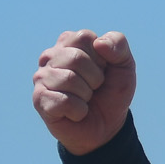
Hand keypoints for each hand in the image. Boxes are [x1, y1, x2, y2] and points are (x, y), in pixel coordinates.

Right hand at [32, 29, 136, 154]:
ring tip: (84, 99)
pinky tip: (76, 113)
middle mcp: (50, 56)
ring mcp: (42, 77)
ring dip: (86, 95)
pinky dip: (79, 111)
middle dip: (95, 78)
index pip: (84, 37)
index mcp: (69, 42)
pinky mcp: (39, 99)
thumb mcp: (124, 66)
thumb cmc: (111, 92)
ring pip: (69, 79)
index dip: (102, 58)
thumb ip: (118, 45)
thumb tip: (99, 43)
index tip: (103, 70)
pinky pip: (64, 101)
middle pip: (76, 58)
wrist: (107, 126)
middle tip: (94, 88)